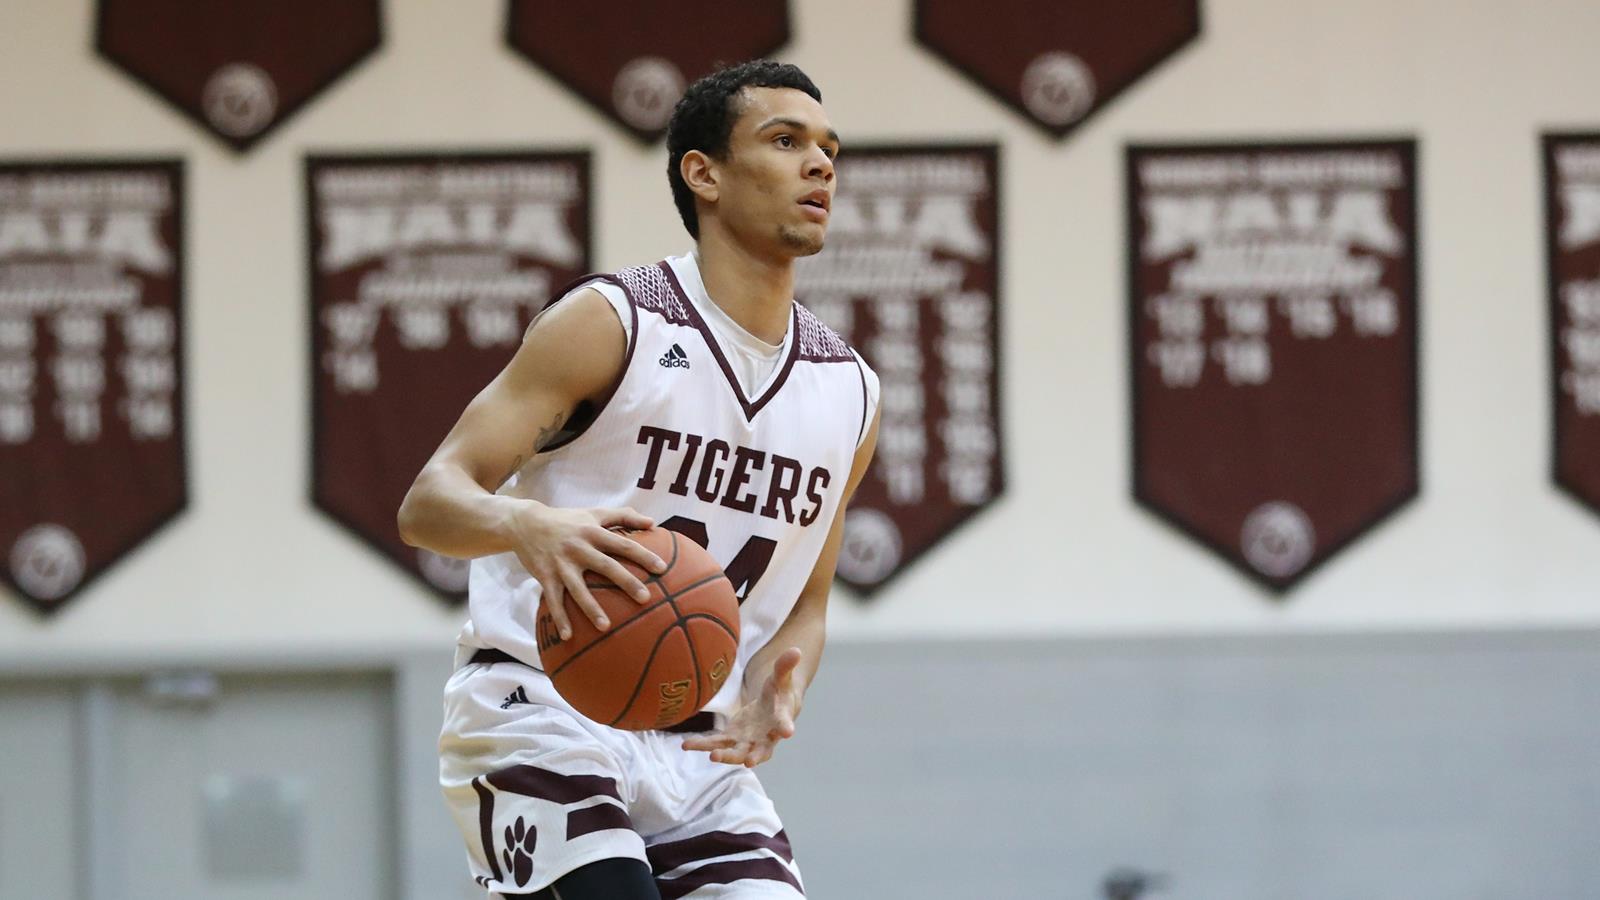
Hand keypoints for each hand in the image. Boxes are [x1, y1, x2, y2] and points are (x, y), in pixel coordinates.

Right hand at [508, 504, 664, 638]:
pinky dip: (560, 618)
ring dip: (591, 608)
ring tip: (606, 627)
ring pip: (578, 589)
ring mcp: (561, 564)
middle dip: (626, 582)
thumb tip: (654, 523)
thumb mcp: (595, 513)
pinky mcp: (546, 577)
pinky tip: (568, 636)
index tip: (662, 569)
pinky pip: (554, 600)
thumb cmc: (567, 520)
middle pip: (606, 566)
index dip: (643, 555)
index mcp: (594, 533)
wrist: (525, 524)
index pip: (623, 544)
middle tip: (645, 598)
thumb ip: (624, 516)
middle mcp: (579, 548)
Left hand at [682, 648, 802, 767]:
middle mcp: (765, 738)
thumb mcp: (781, 677)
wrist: (771, 708)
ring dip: (725, 755)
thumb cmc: (779, 692)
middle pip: (760, 750)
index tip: (788, 731)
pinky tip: (686, 745)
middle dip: (754, 756)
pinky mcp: (731, 738)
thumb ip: (785, 666)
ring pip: (736, 752)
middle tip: (749, 763)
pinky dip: (702, 745)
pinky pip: (716, 743)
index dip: (786, 726)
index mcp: (780, 720)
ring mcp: (747, 741)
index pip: (784, 723)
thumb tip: (795, 650)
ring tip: (712, 756)